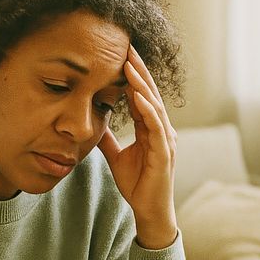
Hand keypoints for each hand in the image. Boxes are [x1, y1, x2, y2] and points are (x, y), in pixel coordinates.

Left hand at [98, 44, 177, 249]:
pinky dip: (147, 109)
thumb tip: (93, 124)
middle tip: (127, 48)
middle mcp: (162, 130)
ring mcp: (165, 140)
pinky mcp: (164, 153)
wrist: (149, 211)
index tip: (120, 56)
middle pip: (150, 94)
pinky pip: (156, 126)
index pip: (141, 96)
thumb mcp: (116, 156)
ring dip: (142, 84)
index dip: (132, 76)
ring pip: (153, 105)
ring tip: (130, 65)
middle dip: (139, 71)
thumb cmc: (138, 185)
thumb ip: (108, 139)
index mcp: (151, 129)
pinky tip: (136, 95)